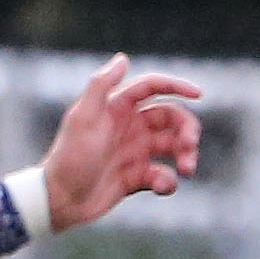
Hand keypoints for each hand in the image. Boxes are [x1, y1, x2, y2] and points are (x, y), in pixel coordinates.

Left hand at [42, 57, 204, 231]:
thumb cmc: (69, 157)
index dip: (176, 86)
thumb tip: (124, 58)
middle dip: (187, 129)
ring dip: (186, 155)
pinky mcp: (138, 177)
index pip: (153, 87)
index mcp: (118, 107)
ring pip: (174, 146)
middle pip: (171, 118)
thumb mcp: (83, 118)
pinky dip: (168, 181)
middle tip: (191, 145)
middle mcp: (130, 126)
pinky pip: (164, 175)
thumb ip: (100, 85)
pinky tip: (161, 186)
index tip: (199, 94)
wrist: (60, 200)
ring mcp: (136, 152)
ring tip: (187, 169)